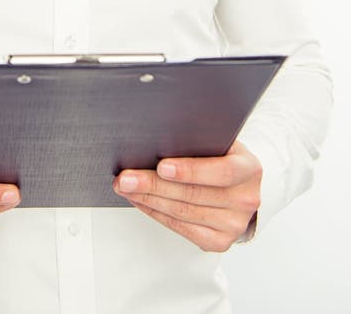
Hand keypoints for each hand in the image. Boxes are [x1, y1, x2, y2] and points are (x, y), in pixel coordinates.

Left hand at [112, 139, 260, 251]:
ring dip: (149, 200)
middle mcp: (246, 199)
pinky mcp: (220, 242)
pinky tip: (141, 202)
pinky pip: (182, 229)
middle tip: (127, 178)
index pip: (221, 171)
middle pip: (194, 194)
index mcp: (249, 169)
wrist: (239, 187)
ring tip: (127, 188)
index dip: (190, 170)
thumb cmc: (222, 158)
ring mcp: (234, 224)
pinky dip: (157, 214)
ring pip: (183, 213)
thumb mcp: (220, 143)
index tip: (161, 166)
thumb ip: (200, 139)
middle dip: (154, 185)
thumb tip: (160, 134)